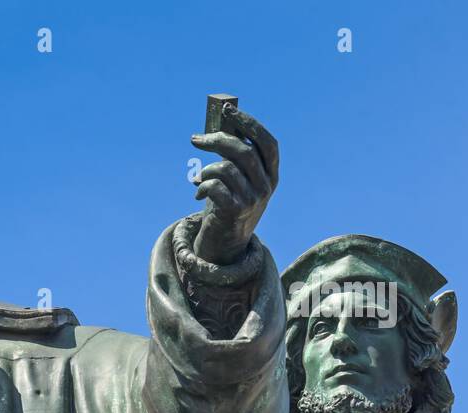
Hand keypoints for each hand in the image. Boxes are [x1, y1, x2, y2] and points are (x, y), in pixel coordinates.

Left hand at [190, 108, 278, 264]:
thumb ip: (232, 159)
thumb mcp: (236, 182)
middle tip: (196, 139)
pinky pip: (215, 187)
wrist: (225, 245)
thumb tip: (216, 128)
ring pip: (226, 168)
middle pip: (244, 151)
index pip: (267, 142)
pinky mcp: (235, 212)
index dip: (249, 124)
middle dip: (217, 140)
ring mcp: (253, 200)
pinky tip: (198, 194)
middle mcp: (266, 186)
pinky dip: (201, 186)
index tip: (229, 110)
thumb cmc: (227, 206)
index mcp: (271, 175)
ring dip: (205, 170)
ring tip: (198, 178)